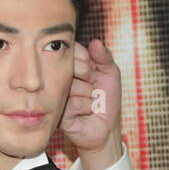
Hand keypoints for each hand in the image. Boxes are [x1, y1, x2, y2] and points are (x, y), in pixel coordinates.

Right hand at [60, 39, 122, 169]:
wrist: (107, 127)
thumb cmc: (107, 99)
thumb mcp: (111, 74)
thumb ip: (105, 57)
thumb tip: (95, 42)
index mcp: (71, 65)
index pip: (72, 49)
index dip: (86, 59)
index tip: (93, 70)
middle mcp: (61, 77)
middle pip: (69, 65)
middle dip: (88, 76)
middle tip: (93, 86)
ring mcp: (57, 94)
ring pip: (71, 85)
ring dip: (89, 94)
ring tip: (90, 100)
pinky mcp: (58, 112)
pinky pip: (72, 103)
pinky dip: (86, 107)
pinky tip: (86, 112)